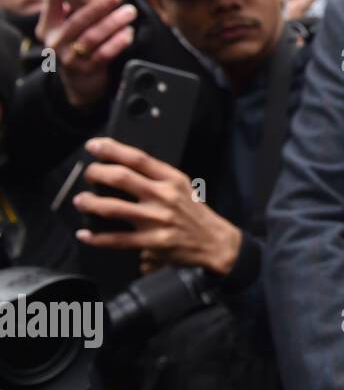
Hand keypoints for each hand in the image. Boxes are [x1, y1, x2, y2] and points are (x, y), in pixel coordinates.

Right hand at [40, 0, 136, 109]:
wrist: (79, 84)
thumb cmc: (75, 47)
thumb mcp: (64, 27)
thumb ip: (64, 5)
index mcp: (49, 28)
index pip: (52, 4)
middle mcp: (55, 43)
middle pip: (78, 21)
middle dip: (99, 7)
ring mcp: (69, 58)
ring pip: (93, 37)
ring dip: (113, 23)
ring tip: (129, 13)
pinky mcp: (86, 70)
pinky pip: (104, 54)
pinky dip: (118, 42)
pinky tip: (128, 33)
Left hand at [72, 137, 242, 276]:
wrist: (215, 242)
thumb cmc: (196, 214)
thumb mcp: (183, 188)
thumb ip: (157, 178)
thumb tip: (123, 169)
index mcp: (172, 179)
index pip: (138, 158)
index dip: (112, 149)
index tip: (94, 146)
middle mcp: (164, 196)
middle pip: (122, 178)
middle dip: (97, 173)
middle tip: (88, 174)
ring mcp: (157, 219)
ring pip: (113, 208)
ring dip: (91, 203)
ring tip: (81, 201)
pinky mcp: (153, 242)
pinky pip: (117, 239)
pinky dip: (97, 238)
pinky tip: (85, 234)